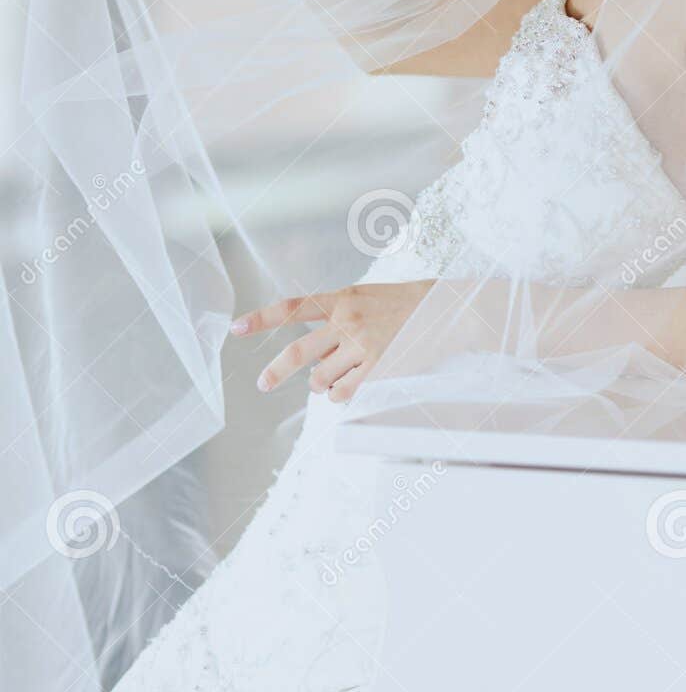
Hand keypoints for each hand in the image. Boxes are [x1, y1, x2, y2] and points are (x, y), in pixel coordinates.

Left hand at [230, 281, 435, 402]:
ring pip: (320, 379)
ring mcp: (362, 346)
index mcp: (342, 299)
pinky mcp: (377, 367)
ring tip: (334, 375)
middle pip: (298, 353)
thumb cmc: (402, 303)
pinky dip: (338, 394)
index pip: (294, 308)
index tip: (236, 327)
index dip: (262, 318)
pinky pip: (341, 392)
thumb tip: (315, 355)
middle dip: (275, 372)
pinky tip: (347, 386)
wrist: (442, 310)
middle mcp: (347, 321)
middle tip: (263, 384)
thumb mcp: (364, 297)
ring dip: (321, 384)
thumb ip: (336, 317)